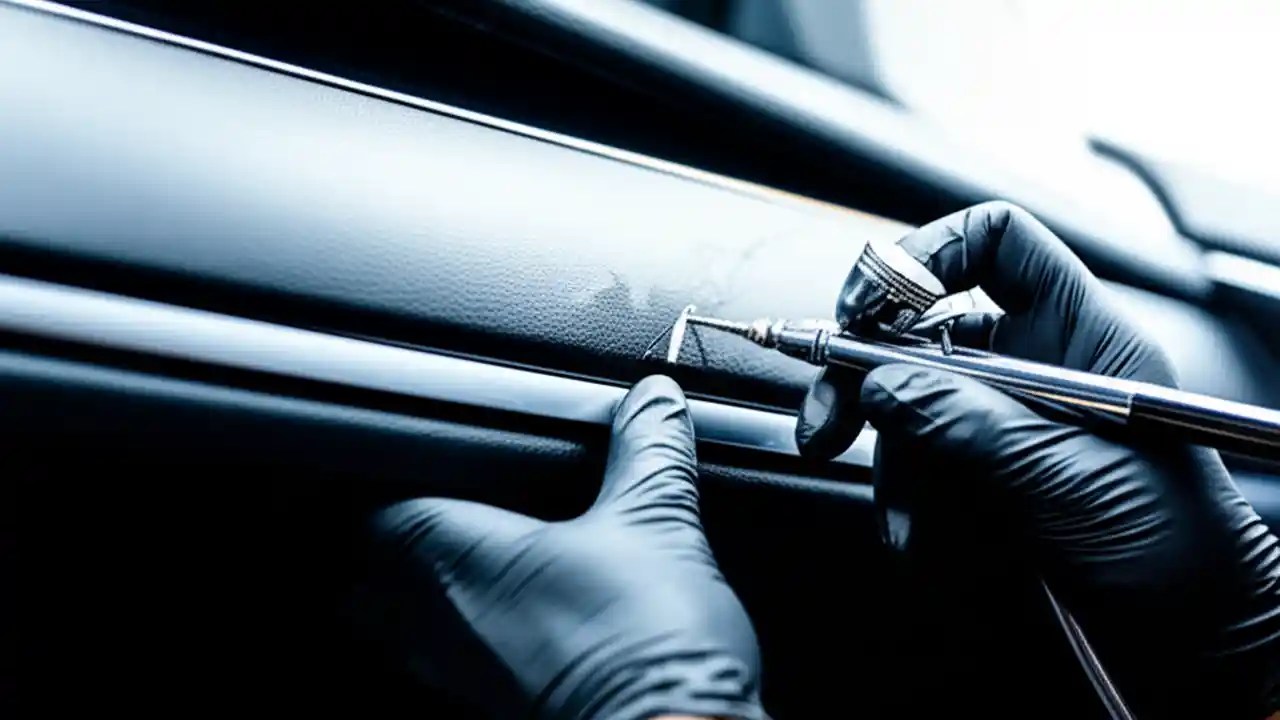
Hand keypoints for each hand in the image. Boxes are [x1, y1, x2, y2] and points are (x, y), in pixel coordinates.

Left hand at [360, 376, 762, 719]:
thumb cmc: (644, 643)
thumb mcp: (656, 521)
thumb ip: (648, 450)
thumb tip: (653, 399)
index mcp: (462, 560)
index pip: (381, 515)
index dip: (385, 485)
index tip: (406, 466)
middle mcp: (446, 624)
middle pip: (374, 584)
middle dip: (393, 552)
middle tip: (428, 515)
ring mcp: (468, 679)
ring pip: (406, 638)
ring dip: (420, 605)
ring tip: (460, 574)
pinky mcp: (500, 714)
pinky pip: (453, 675)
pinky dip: (467, 648)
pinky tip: (512, 635)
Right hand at [796, 201, 1279, 716]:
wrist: (1187, 625)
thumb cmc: (1168, 542)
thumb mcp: (1063, 471)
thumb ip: (966, 421)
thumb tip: (879, 385)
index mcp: (1078, 331)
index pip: (996, 243)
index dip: (928, 254)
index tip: (868, 306)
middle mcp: (1036, 360)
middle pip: (925, 325)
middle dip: (864, 370)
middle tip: (827, 415)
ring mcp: (1006, 414)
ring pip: (909, 400)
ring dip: (886, 456)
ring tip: (897, 514)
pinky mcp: (986, 466)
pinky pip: (919, 458)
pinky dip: (906, 496)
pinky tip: (917, 535)